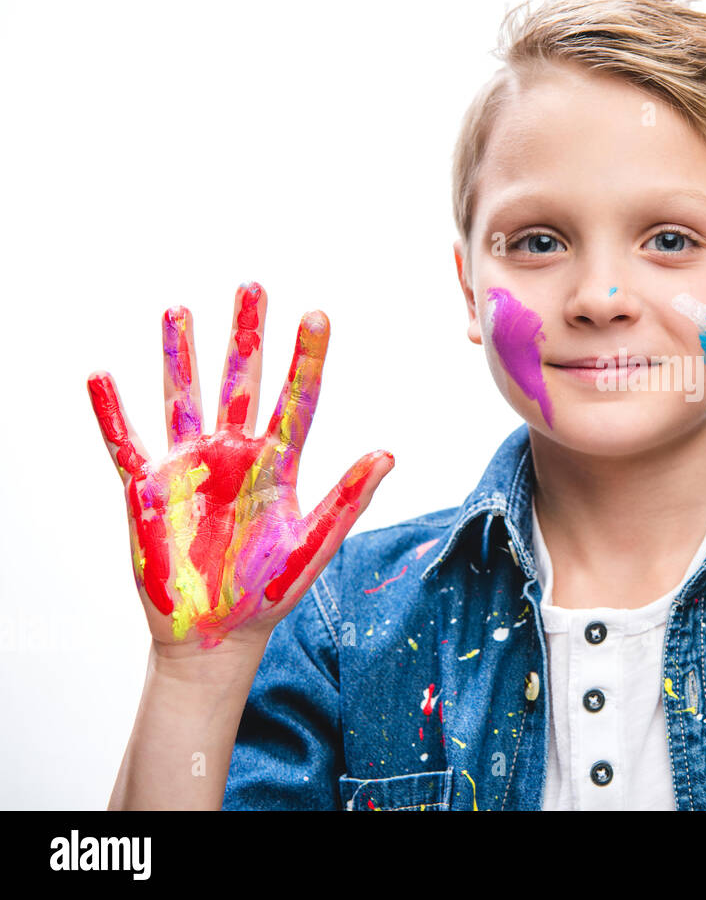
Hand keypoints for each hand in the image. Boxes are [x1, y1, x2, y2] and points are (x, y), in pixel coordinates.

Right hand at [88, 283, 393, 649]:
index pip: (298, 399)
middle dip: (246, 336)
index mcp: (278, 463)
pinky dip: (111, 412)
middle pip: (241, 382)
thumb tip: (389, 453)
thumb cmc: (270, 590)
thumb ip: (349, 497)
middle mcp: (234, 453)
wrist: (220, 633)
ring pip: (184, 397)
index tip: (318, 315)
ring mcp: (190, 466)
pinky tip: (101, 375)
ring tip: (180, 309)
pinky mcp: (149, 490)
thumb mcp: (316, 542)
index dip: (308, 358)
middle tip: (252, 286)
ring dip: (181, 355)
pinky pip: (125, 443)